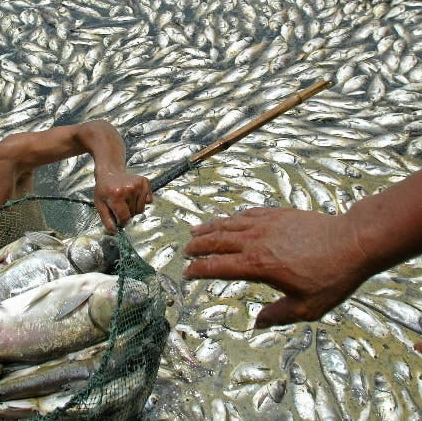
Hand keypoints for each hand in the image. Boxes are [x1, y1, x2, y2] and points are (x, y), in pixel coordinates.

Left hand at [94, 171, 152, 232]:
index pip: (125, 217)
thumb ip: (106, 219)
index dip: (122, 221)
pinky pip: (149, 200)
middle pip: (133, 213)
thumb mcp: (99, 204)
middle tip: (120, 205)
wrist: (110, 172)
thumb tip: (114, 231)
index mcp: (116, 195)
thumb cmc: (104, 190)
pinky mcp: (145, 182)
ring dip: (134, 208)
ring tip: (126, 200)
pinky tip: (133, 195)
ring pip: (141, 209)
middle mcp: (129, 189)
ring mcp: (138, 185)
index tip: (118, 218)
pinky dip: (142, 201)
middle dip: (127, 213)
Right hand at [183, 207, 369, 327]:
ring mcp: (265, 225)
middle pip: (216, 241)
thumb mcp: (306, 307)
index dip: (198, 270)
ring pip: (228, 224)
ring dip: (209, 228)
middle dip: (197, 246)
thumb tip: (257, 323)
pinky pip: (247, 214)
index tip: (187, 273)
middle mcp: (255, 242)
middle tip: (186, 251)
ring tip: (195, 231)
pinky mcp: (277, 214)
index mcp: (256, 266)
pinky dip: (232, 218)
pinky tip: (228, 220)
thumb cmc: (331, 277)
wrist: (352, 242)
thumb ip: (278, 315)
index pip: (217, 267)